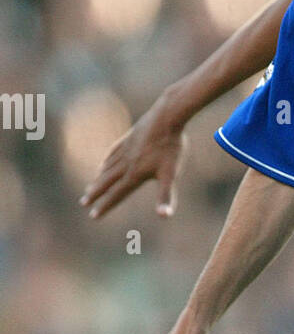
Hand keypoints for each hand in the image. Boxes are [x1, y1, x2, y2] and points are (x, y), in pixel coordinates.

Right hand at [80, 97, 187, 219]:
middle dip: (96, 194)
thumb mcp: (171, 174)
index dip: (105, 206)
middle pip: (107, 182)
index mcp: (135, 174)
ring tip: (91, 187)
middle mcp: (126, 163)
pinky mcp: (128, 138)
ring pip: (108, 167)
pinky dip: (106, 161)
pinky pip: (112, 153)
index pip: (117, 194)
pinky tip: (104, 162)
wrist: (167, 117)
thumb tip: (165, 216)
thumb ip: (166, 196)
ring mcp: (125, 149)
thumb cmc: (170, 147)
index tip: (93, 216)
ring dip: (98, 179)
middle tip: (83, 203)